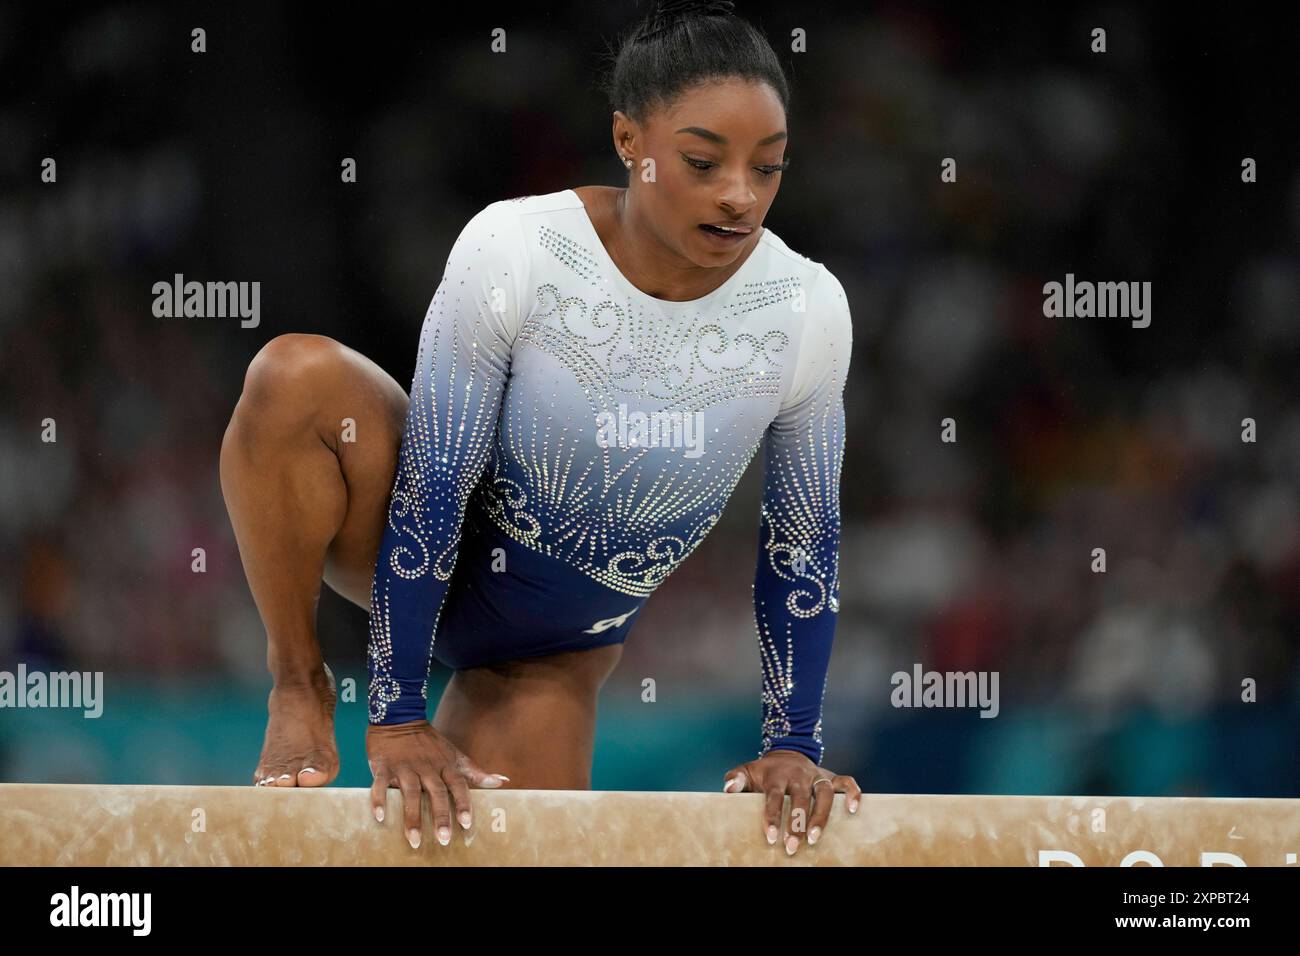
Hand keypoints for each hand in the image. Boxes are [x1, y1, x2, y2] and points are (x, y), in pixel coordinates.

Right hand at [366, 720, 508, 848]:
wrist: (400, 717)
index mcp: (445, 765)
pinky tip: (381, 817)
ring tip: (414, 839)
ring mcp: (405, 767)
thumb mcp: (455, 755)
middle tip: (443, 839)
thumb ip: (475, 772)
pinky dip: (379, 800)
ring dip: (412, 817)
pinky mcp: (384, 766)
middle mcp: (427, 767)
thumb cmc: (430, 743)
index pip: (458, 785)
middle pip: (435, 793)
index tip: (466, 823)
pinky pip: (380, 784)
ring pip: (410, 793)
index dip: (462, 803)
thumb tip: (502, 781)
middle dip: (440, 816)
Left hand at [723, 749, 860, 855]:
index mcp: (777, 775)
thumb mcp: (747, 770)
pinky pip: (846, 781)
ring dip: (821, 816)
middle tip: (793, 847)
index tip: (772, 837)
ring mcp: (816, 775)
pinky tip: (853, 810)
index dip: (773, 816)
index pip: (775, 796)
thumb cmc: (765, 771)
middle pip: (800, 798)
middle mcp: (798, 775)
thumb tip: (728, 789)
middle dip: (797, 823)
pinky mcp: (830, 776)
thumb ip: (735, 779)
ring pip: (823, 793)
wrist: (786, 752)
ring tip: (815, 838)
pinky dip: (852, 793)